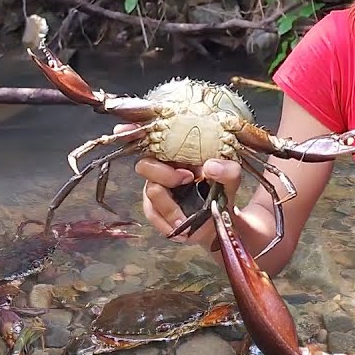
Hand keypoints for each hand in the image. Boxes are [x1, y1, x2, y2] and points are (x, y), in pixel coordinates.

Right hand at [119, 124, 243, 245]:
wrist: (221, 221)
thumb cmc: (222, 190)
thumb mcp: (231, 178)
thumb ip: (228, 170)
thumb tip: (211, 167)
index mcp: (178, 151)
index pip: (152, 136)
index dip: (134, 130)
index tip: (122, 129)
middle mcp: (162, 166)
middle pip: (145, 164)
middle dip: (165, 174)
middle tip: (189, 180)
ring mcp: (156, 187)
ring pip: (151, 191)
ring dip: (172, 204)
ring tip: (190, 214)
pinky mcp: (154, 209)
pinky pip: (153, 214)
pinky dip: (169, 222)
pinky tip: (183, 226)